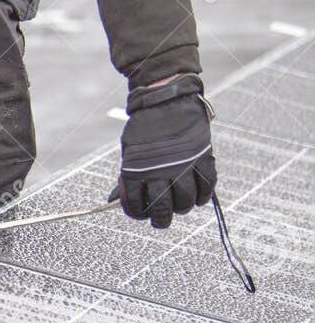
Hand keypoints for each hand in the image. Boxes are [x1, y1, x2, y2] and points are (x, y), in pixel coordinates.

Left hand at [113, 74, 216, 228]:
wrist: (164, 100)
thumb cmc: (144, 129)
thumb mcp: (129, 152)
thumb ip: (127, 177)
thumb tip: (114, 201)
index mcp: (134, 170)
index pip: (135, 204)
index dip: (138, 214)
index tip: (142, 215)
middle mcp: (158, 170)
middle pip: (162, 207)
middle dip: (161, 220)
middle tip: (161, 222)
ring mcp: (182, 164)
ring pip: (185, 200)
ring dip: (182, 208)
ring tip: (180, 207)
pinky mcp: (201, 156)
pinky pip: (207, 184)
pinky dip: (203, 195)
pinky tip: (198, 199)